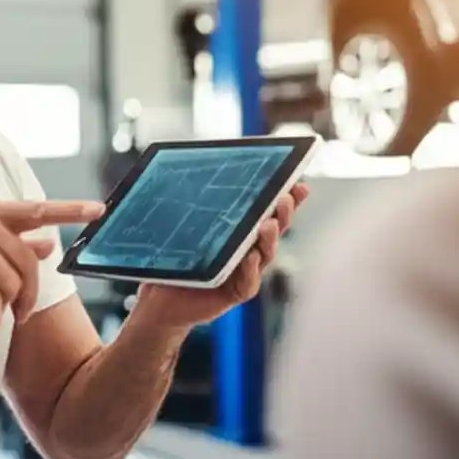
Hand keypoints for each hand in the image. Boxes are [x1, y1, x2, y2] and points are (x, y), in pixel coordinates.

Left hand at [129, 183, 309, 330]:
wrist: (161, 297)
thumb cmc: (174, 257)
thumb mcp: (183, 225)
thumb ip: (196, 204)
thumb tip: (196, 161)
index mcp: (241, 229)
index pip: (268, 210)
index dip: (286, 197)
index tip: (297, 181)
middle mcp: (250, 249)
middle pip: (274, 228)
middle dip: (283, 213)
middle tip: (284, 198)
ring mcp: (245, 271)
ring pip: (265, 253)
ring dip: (269, 238)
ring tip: (267, 224)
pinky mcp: (235, 292)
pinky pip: (248, 281)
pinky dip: (250, 269)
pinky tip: (249, 256)